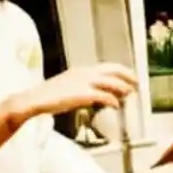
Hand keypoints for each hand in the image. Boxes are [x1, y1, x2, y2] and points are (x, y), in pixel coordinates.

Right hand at [10, 63, 136, 122]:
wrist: (35, 100)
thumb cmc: (51, 95)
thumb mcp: (70, 85)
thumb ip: (85, 86)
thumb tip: (101, 93)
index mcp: (82, 70)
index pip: (108, 66)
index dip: (123, 71)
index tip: (131, 77)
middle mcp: (85, 73)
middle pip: (114, 70)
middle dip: (128, 76)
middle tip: (137, 84)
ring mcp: (84, 83)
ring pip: (112, 82)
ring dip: (124, 88)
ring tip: (130, 94)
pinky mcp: (82, 94)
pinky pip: (104, 96)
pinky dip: (112, 100)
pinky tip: (115, 106)